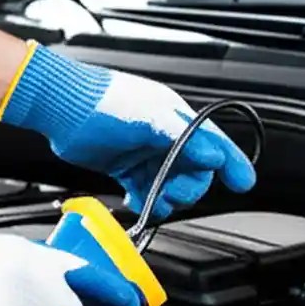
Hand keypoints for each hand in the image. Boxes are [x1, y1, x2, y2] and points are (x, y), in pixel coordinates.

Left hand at [0, 41, 256, 219]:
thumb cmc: (103, 102)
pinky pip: (145, 192)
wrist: (61, 107)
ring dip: (166, 198)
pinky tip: (138, 203)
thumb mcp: (152, 118)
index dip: (231, 163)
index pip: (214, 143)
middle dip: (188, 187)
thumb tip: (215, 156)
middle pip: (194, 171)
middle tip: (173, 193)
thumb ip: (185, 138)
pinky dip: (145, 202)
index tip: (243, 183)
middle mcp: (164, 136)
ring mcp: (145, 153)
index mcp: (176, 119)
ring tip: (153, 201)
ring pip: (170, 184)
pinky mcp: (125, 168)